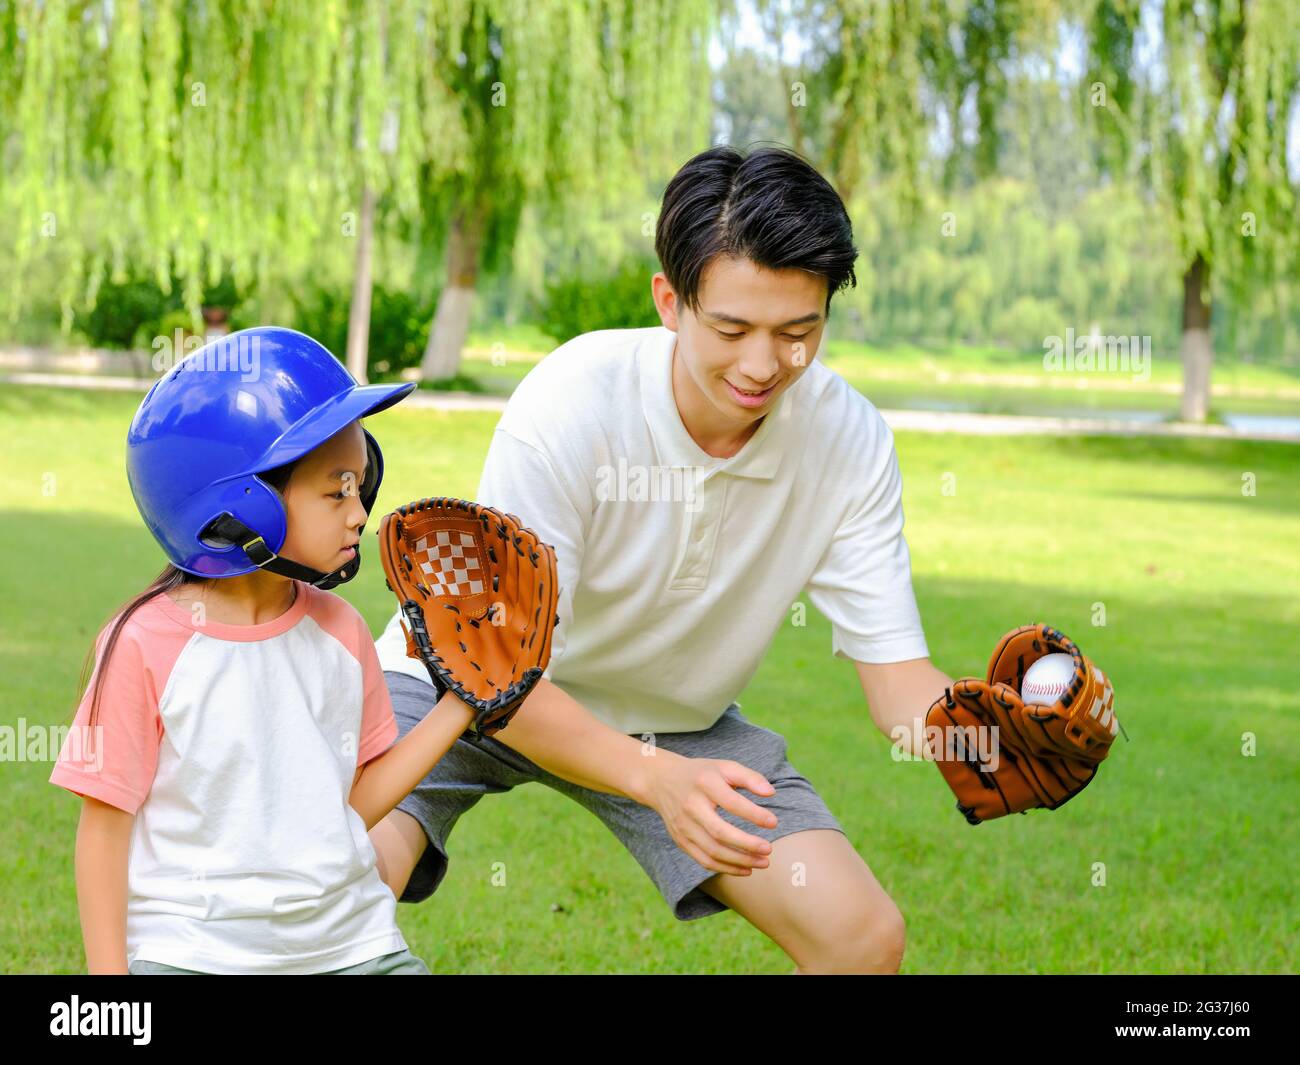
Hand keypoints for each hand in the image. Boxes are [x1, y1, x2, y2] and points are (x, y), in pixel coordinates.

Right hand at [643, 751, 778, 875]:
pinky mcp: (681, 840)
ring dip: (740, 861)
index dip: (753, 814)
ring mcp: (684, 826)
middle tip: (769, 849)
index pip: (731, 802)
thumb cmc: (701, 774)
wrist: (662, 781)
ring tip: (763, 862)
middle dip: (747, 844)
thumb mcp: (724, 767)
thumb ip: (749, 777)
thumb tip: (771, 793)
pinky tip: (745, 869)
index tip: (773, 822)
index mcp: (704, 784)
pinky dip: (726, 869)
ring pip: (712, 851)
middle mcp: (691, 806)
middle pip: (719, 832)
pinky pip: (704, 860)